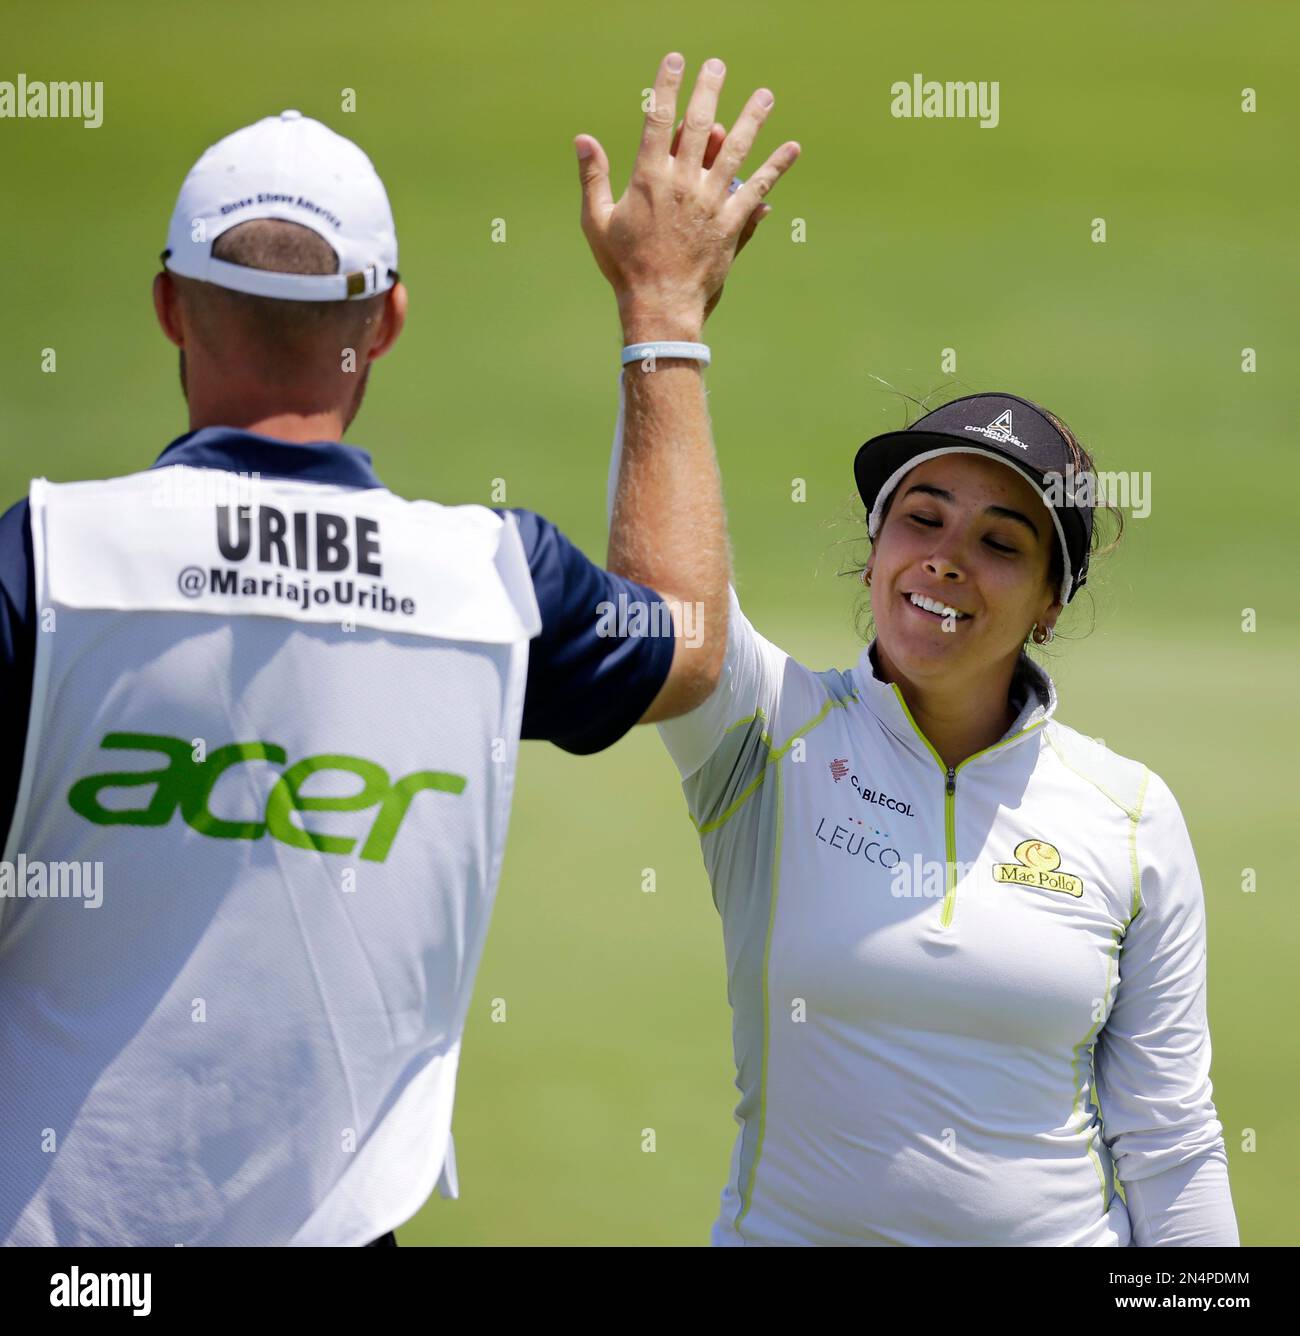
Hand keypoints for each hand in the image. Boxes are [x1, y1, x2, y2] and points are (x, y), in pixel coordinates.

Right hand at [575, 52, 799, 342]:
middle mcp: (683, 183)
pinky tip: (792, 149)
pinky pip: (758, 188)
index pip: (658, 119)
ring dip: (752, 119)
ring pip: (736, 151)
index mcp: (649, 177)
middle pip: (699, 124)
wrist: (659, 305)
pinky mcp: (732, 223)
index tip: (675, 61)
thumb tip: (582, 139)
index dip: (667, 85)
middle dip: (708, 90)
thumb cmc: (624, 266)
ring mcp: (711, 202)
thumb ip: (593, 177)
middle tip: (717, 66)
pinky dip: (776, 168)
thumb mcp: (598, 221)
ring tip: (765, 96)